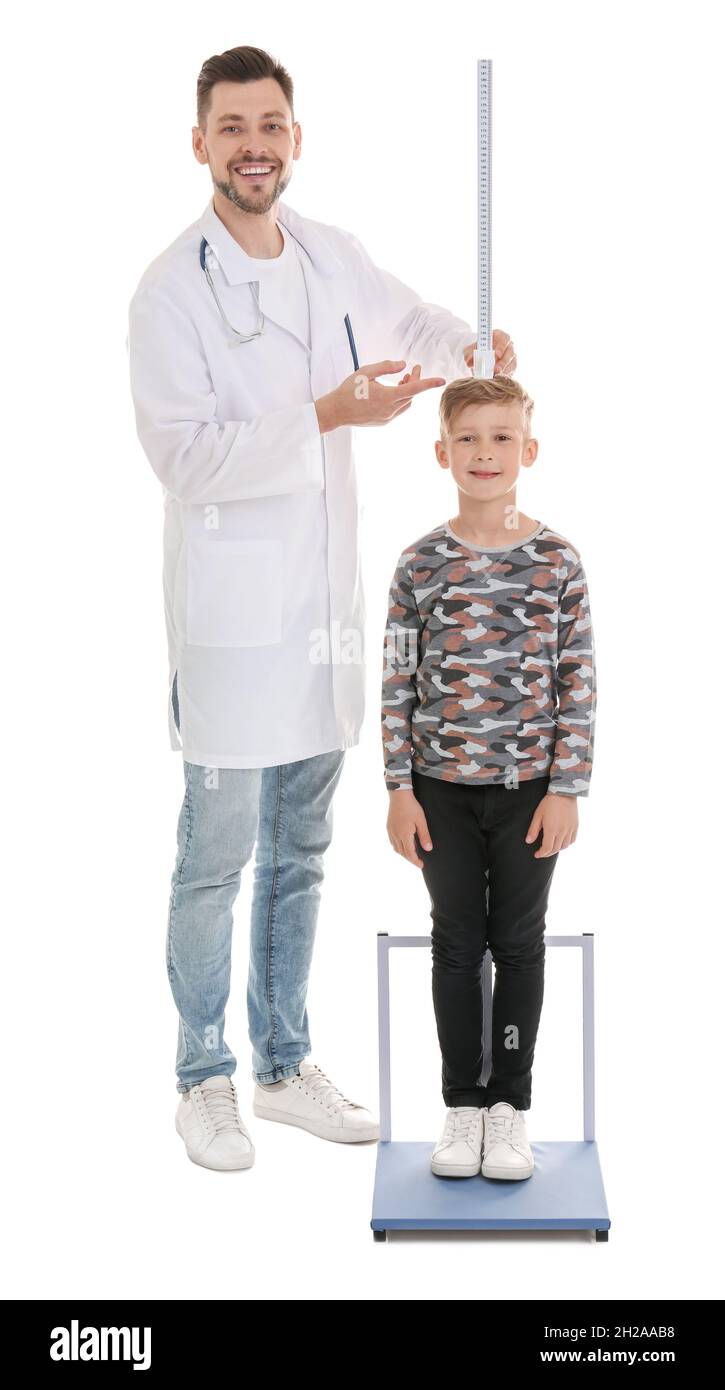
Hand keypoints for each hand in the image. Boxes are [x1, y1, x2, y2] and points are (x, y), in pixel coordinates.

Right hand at [316, 360, 444, 431]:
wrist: (335, 412)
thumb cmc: (348, 390)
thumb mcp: (366, 372)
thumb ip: (386, 366)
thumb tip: (403, 365)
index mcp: (387, 396)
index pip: (414, 388)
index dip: (429, 383)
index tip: (442, 380)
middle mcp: (390, 409)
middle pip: (411, 394)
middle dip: (415, 381)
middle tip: (413, 369)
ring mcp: (387, 418)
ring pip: (406, 403)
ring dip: (408, 391)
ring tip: (403, 379)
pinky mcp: (383, 422)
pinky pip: (398, 410)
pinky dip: (401, 400)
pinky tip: (393, 392)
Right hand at [387, 789, 432, 867]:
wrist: (399, 795)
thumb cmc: (412, 807)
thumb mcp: (421, 821)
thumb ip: (424, 836)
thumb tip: (428, 849)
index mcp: (404, 835)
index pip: (410, 853)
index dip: (415, 861)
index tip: (421, 865)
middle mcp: (396, 835)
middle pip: (402, 852)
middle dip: (410, 859)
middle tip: (418, 862)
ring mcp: (391, 831)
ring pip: (396, 848)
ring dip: (403, 854)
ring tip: (411, 855)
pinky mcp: (389, 827)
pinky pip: (392, 842)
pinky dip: (398, 847)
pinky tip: (402, 845)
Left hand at [463, 329, 516, 375]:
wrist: (480, 358)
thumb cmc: (478, 350)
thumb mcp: (472, 349)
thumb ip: (469, 352)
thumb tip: (468, 360)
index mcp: (500, 337)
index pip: (504, 339)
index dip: (502, 346)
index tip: (497, 354)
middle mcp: (508, 346)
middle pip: (510, 352)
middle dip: (503, 362)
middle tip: (496, 369)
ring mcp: (511, 357)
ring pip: (512, 363)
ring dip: (504, 370)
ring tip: (495, 376)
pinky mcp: (511, 367)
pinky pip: (510, 372)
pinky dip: (504, 376)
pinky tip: (498, 379)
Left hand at [525, 792, 577, 857]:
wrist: (564, 793)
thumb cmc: (549, 802)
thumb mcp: (538, 815)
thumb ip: (533, 830)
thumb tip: (528, 842)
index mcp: (552, 829)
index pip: (547, 848)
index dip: (541, 853)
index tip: (537, 854)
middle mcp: (562, 831)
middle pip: (555, 849)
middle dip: (548, 853)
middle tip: (542, 852)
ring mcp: (570, 829)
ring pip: (565, 846)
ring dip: (557, 849)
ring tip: (551, 847)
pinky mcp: (576, 826)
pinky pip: (572, 840)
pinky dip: (567, 844)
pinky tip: (562, 842)